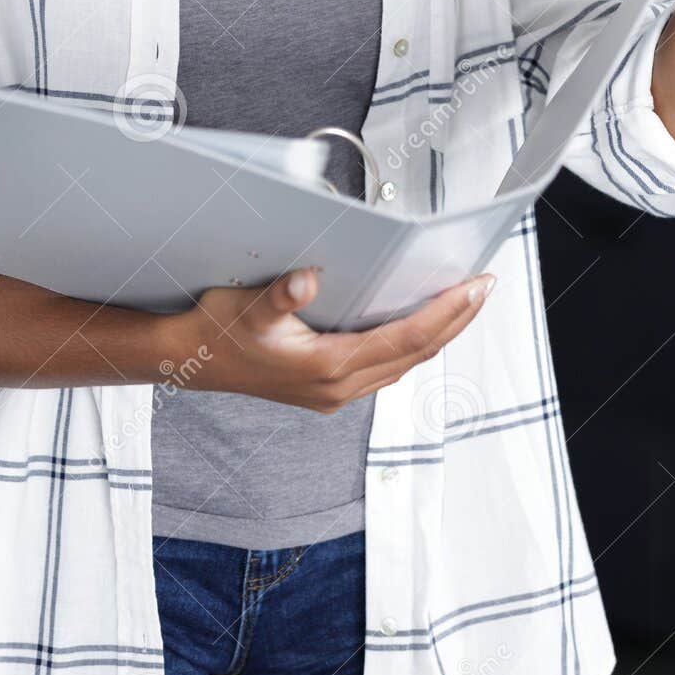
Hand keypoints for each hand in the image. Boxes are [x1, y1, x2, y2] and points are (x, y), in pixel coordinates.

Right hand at [159, 267, 496, 413]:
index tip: (477, 286)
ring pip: (405, 362)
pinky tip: (420, 322)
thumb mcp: (245, 305)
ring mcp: (335, 392)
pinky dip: (412, 342)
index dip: (447, 313)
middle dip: (455, 319)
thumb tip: (307, 282)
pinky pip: (387, 365)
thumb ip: (279, 294)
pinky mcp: (328, 388)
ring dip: (438, 332)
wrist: (189, 361)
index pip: (407, 339)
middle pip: (416, 354)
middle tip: (485, 285)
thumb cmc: (216, 329)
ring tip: (464, 300)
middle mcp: (339, 387)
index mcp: (329, 367)